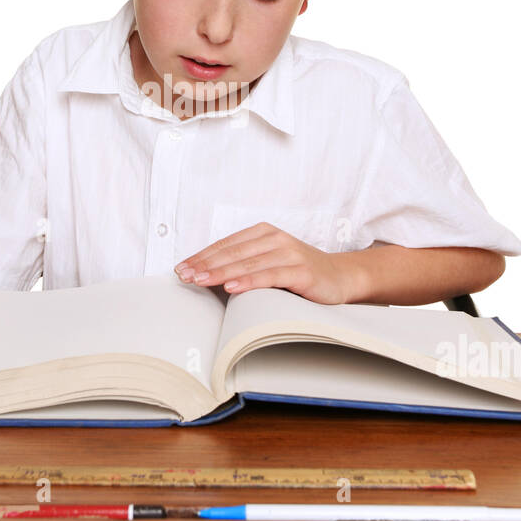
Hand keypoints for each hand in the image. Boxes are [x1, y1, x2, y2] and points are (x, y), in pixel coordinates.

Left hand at [174, 222, 355, 304]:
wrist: (340, 276)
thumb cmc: (299, 272)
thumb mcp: (269, 262)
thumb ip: (245, 263)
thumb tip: (206, 275)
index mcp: (263, 233)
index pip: (225, 244)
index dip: (202, 256)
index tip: (181, 268)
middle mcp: (275, 238)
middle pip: (232, 252)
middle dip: (205, 264)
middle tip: (184, 276)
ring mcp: (289, 253)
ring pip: (247, 263)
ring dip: (220, 272)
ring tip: (200, 280)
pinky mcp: (301, 270)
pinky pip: (270, 275)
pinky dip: (249, 281)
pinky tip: (231, 287)